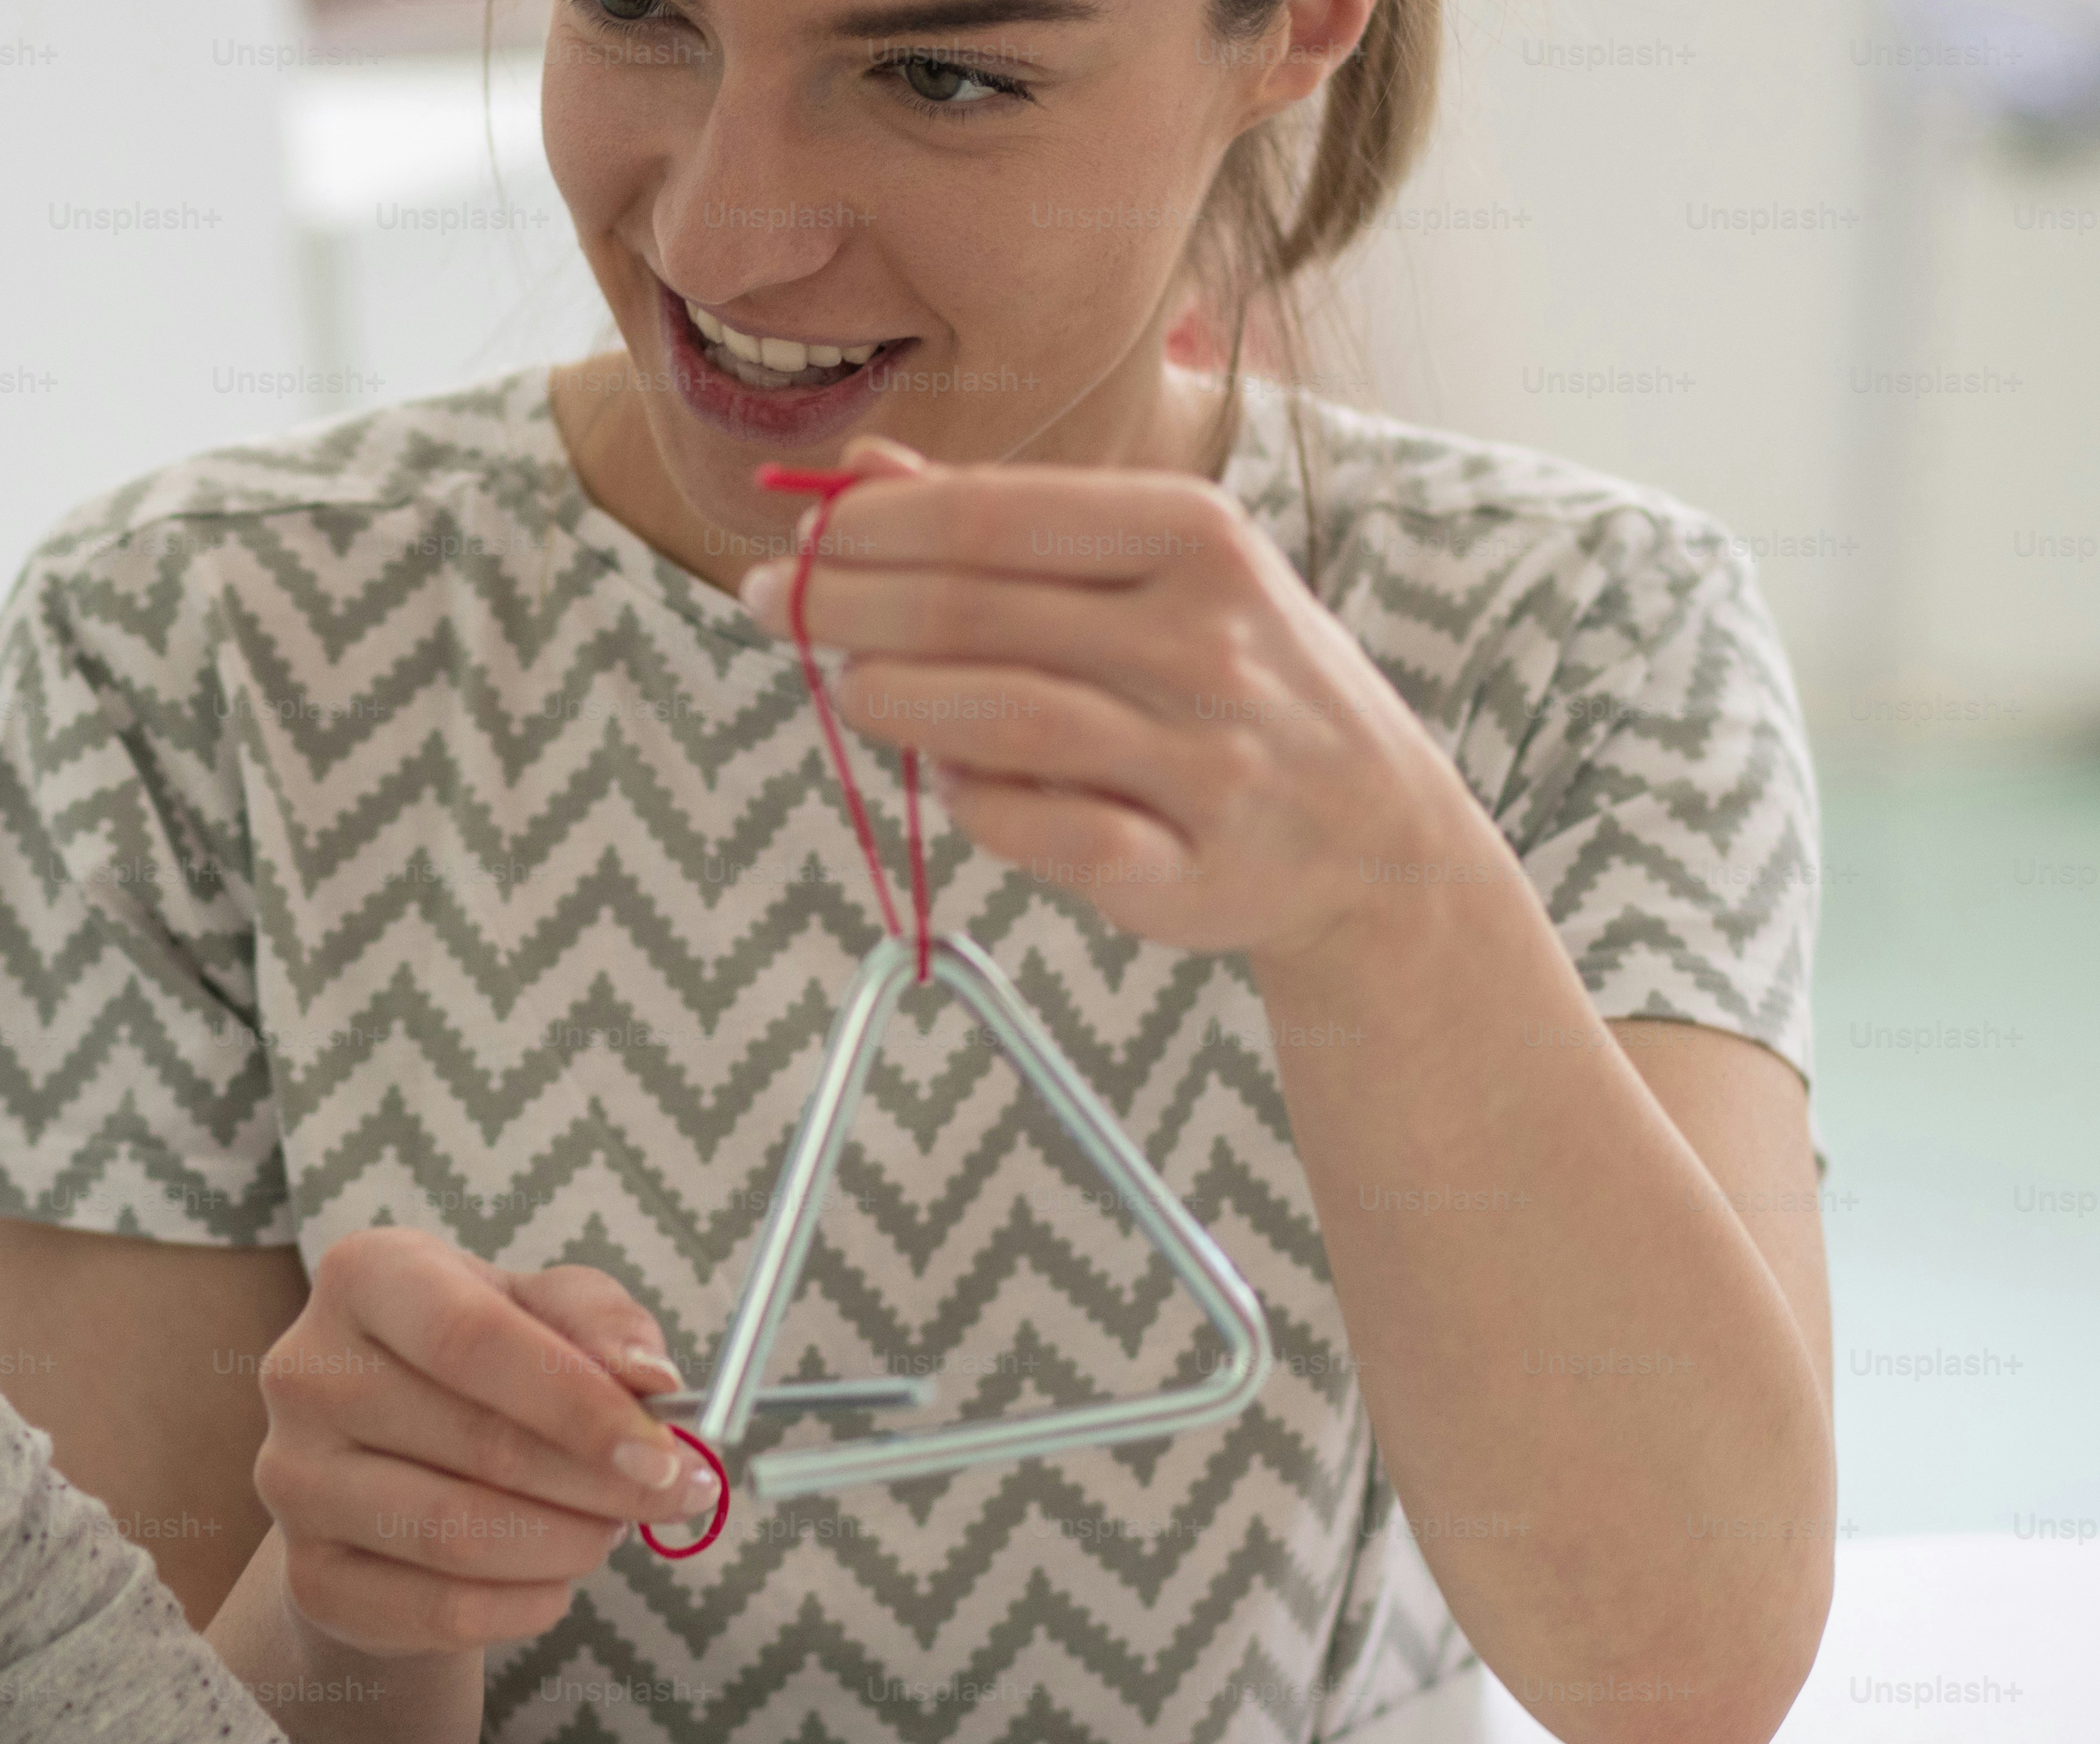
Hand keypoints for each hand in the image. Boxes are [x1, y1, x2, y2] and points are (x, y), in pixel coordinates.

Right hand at [255, 1227, 721, 1656]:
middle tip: (670, 1494)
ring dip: (568, 1543)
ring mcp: (294, 1480)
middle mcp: (306, 1373)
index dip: (576, 1402)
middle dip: (599, 1482)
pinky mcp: (310, 1576)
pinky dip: (525, 1604)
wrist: (388, 1455)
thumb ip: (603, 1326)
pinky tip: (557, 1578)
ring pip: (458, 1535)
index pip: (468, 1339)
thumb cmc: (480, 1364)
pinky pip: (440, 1610)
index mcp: (365, 1276)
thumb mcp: (545, 1309)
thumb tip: (650, 1381)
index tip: (661, 1451)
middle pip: (477, 1443)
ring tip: (610, 1529)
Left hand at [736, 432, 1499, 970]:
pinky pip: (1043, 835)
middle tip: (773, 608)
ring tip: (849, 693)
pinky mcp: (1190, 870)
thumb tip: (856, 472)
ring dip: (894, 705)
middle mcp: (1205, 637)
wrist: (1372, 830)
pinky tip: (953, 786)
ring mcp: (1205, 759)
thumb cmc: (1223, 677)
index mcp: (1192, 535)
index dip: (865, 531)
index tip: (791, 544)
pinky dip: (978, 809)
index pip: (987, 518)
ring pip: (998, 723)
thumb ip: (1000, 520)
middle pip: (973, 614)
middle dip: (846, 609)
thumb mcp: (1146, 569)